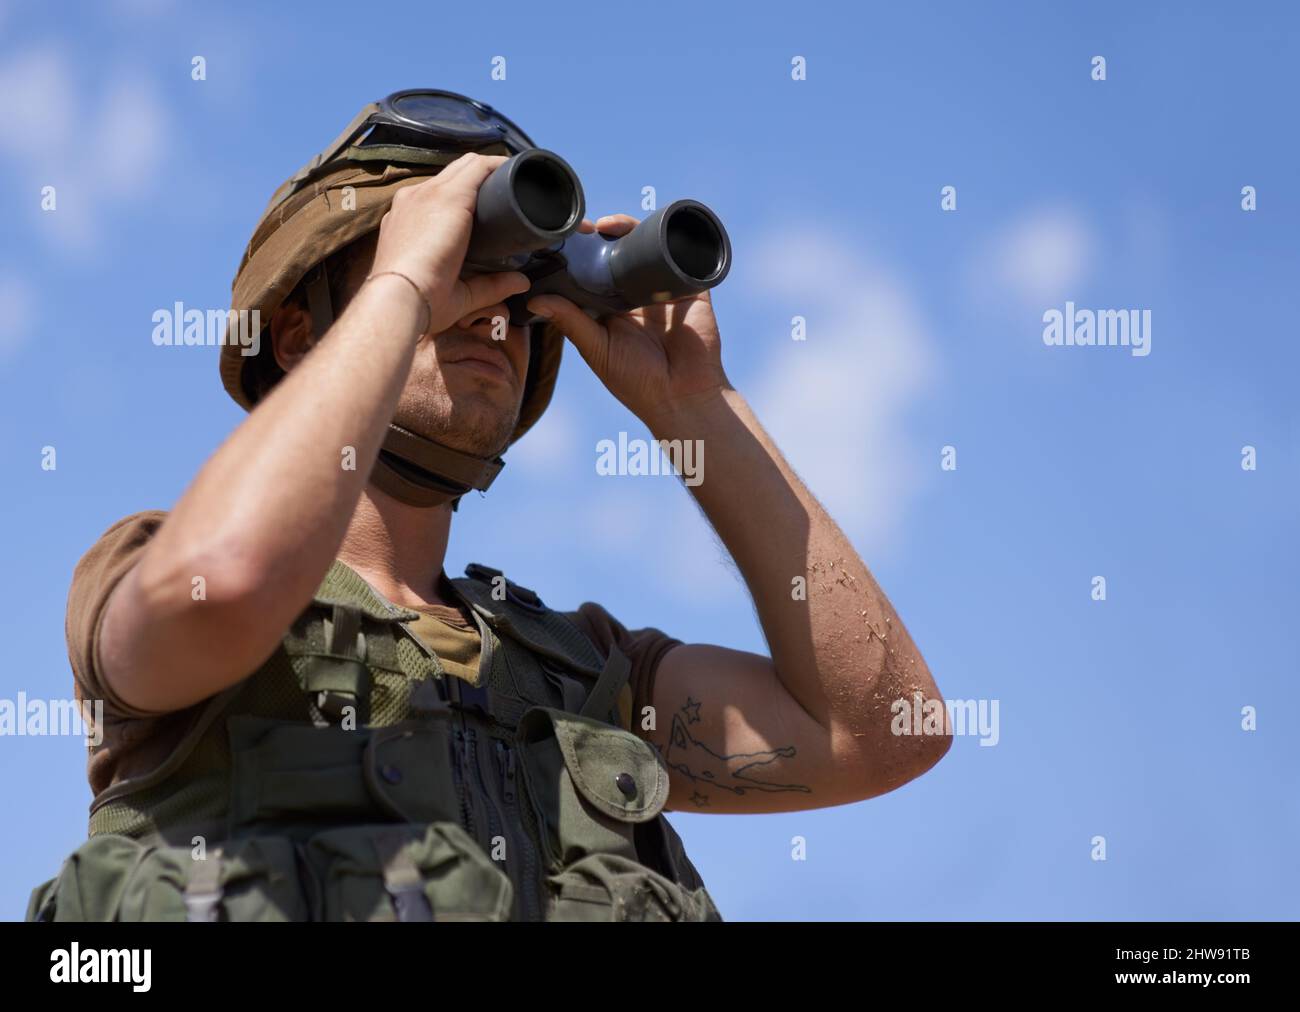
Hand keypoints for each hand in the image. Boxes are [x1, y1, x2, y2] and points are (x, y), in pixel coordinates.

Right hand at [370, 153, 530, 335]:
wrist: (399, 296)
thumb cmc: (419, 302)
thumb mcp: (459, 294)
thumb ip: (490, 286)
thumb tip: (520, 282)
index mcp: (406, 221)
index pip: (435, 195)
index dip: (462, 197)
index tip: (484, 206)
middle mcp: (413, 200)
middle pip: (452, 175)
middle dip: (480, 178)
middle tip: (508, 192)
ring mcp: (429, 193)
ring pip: (465, 166)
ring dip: (490, 169)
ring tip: (516, 179)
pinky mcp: (448, 195)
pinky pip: (478, 168)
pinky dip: (498, 166)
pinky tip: (516, 170)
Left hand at [526, 213, 728, 428]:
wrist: (683, 397)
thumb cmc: (637, 382)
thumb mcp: (597, 349)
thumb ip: (570, 322)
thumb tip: (534, 298)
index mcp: (610, 308)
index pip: (591, 271)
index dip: (577, 254)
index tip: (561, 239)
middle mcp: (635, 294)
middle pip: (617, 252)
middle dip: (601, 236)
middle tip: (583, 226)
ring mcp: (663, 288)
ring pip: (645, 247)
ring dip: (629, 230)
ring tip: (608, 226)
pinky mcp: (690, 287)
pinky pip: (680, 256)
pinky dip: (668, 239)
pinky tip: (649, 230)